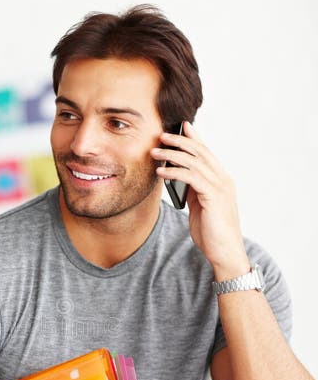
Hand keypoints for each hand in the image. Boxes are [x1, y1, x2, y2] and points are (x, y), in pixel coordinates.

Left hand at [153, 122, 248, 277]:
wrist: (224, 252)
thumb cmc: (212, 232)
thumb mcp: (199, 207)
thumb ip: (193, 191)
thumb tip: (177, 178)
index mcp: (221, 181)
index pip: (207, 153)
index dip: (195, 139)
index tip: (183, 126)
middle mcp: (223, 180)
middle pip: (200, 153)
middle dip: (180, 141)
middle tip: (162, 135)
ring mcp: (220, 187)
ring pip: (194, 162)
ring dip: (172, 155)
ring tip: (155, 152)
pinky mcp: (213, 196)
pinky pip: (191, 178)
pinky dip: (174, 172)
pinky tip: (161, 172)